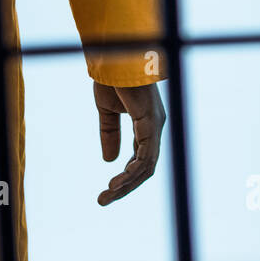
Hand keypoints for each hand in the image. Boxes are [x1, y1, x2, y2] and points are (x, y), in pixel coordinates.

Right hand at [94, 81, 165, 206]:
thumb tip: (109, 161)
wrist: (115, 59)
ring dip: (126, 185)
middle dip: (124, 187)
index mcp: (146, 124)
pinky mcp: (151, 124)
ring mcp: (155, 126)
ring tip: (106, 196)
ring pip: (146, 167)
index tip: (110, 187)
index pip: (141, 158)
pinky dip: (130, 173)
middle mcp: (155, 127)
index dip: (127, 175)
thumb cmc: (112, 79)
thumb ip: (110, 134)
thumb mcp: (107, 113)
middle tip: (103, 201)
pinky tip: (116, 183)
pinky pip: (144, 157)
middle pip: (145, 168)